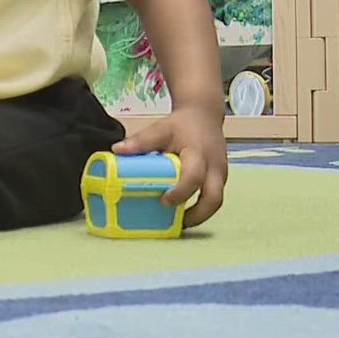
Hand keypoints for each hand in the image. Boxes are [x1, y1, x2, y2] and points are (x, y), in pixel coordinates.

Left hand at [114, 103, 227, 227]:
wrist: (204, 115)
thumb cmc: (181, 125)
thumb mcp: (161, 129)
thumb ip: (141, 141)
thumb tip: (117, 151)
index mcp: (198, 154)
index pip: (193, 177)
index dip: (179, 192)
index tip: (163, 200)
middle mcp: (214, 167)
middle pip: (214, 199)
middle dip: (197, 215)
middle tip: (176, 222)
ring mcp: (221, 174)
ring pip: (216, 201)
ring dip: (199, 215)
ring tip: (178, 222)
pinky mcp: (220, 178)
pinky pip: (213, 197)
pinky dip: (200, 207)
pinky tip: (184, 212)